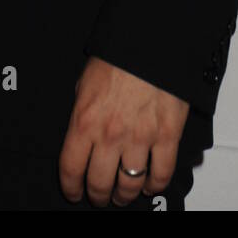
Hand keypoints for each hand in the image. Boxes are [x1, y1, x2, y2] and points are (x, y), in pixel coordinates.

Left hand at [58, 56, 189, 207]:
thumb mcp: (86, 82)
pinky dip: (154, 184)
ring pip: (129, 184)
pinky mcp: (167, 136)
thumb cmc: (119, 55)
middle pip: (99, 183)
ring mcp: (140, 138)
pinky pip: (160, 173)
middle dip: (97, 195)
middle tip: (99, 196)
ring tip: (122, 195)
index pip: (71, 169)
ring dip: (124, 195)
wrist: (151, 41)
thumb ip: (83, 111)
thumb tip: (82, 132)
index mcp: (85, 121)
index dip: (71, 187)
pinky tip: (148, 184)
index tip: (73, 191)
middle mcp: (110, 134)